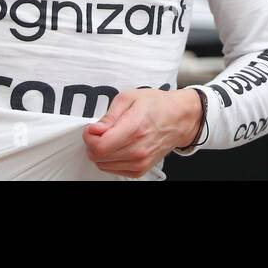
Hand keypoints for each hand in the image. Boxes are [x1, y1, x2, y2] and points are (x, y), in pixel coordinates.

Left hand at [82, 88, 201, 177]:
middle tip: (100, 131)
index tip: (92, 129)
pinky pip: (113, 170)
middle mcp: (138, 149)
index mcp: (134, 128)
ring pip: (103, 165)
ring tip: (111, 137)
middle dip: (93, 142)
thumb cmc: (157, 106)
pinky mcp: (140, 169)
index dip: (89, 137)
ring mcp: (140, 161)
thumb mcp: (129, 98)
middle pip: (99, 157)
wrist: (178, 118)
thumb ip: (109, 115)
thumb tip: (95, 129)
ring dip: (101, 152)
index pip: (100, 146)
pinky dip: (110, 159)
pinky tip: (118, 146)